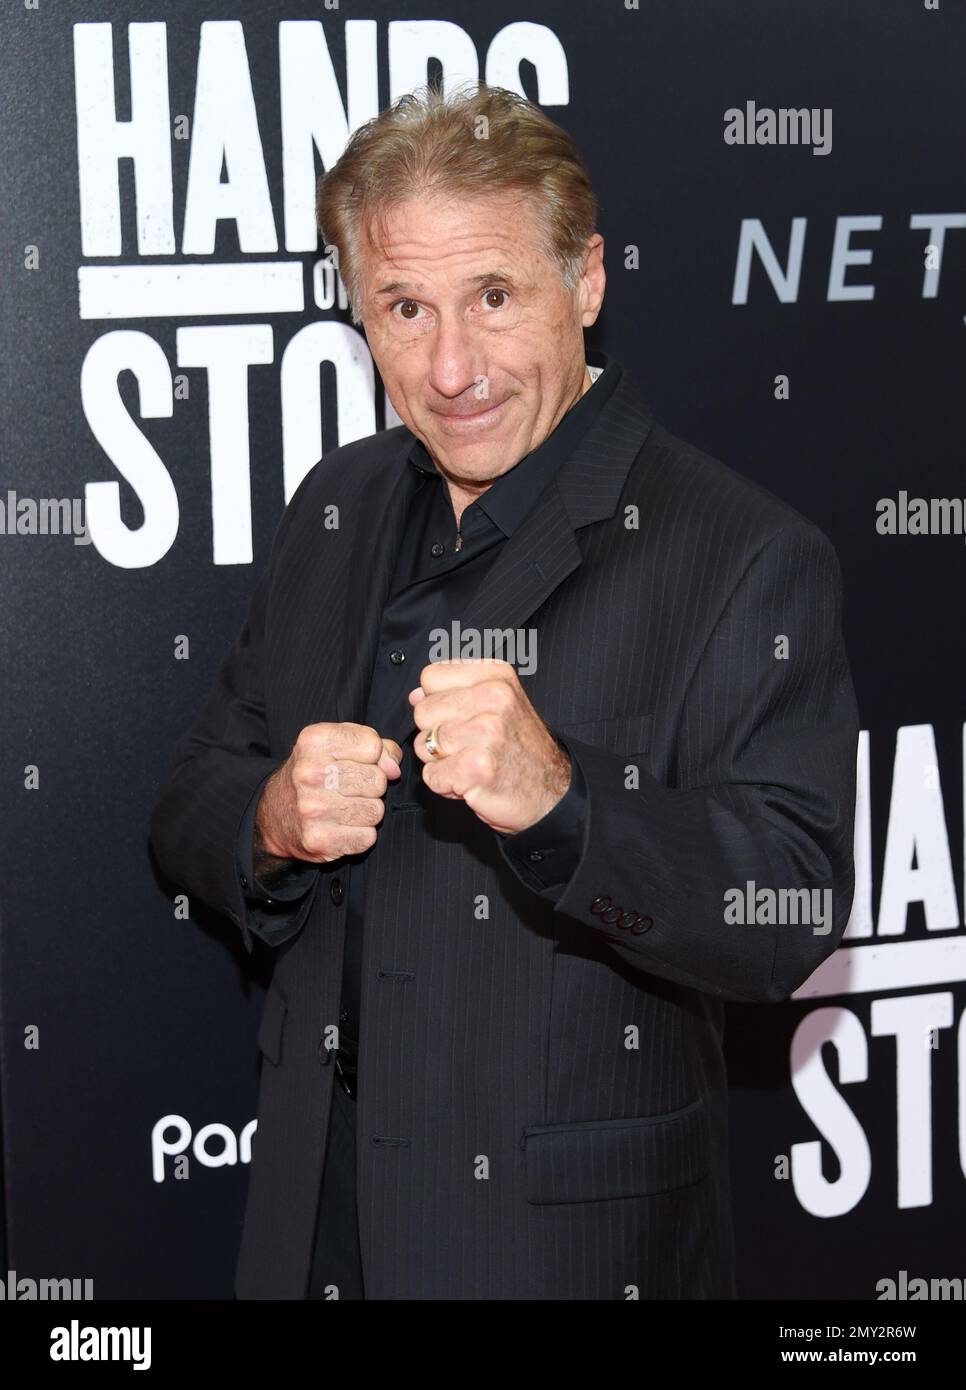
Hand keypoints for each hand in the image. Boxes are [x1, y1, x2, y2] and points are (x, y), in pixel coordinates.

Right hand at [255, 723, 401, 869]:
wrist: (273, 817)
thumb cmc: (313, 776)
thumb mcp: (336, 747)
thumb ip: (375, 746)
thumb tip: (394, 769)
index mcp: (314, 741)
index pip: (372, 745)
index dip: (373, 757)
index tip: (355, 763)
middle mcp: (310, 773)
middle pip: (377, 780)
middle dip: (371, 787)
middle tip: (348, 790)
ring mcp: (312, 808)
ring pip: (376, 810)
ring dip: (366, 812)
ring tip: (344, 808)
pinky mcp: (318, 839)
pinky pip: (367, 837)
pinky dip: (360, 835)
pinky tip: (341, 827)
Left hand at [409, 659, 570, 833]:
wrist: (552, 792)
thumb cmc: (520, 749)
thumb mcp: (497, 704)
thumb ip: (454, 693)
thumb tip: (415, 695)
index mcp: (496, 676)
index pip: (430, 677)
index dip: (438, 702)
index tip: (462, 717)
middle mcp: (494, 697)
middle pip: (423, 711)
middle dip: (436, 734)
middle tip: (469, 745)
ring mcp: (486, 732)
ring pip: (424, 744)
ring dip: (441, 761)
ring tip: (471, 762)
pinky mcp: (477, 767)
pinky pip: (431, 774)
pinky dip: (446, 784)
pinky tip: (471, 781)